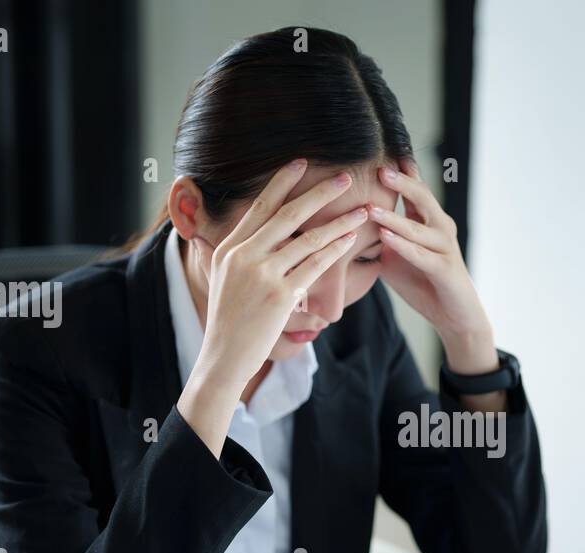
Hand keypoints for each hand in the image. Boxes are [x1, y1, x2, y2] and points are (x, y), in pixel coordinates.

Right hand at [179, 161, 366, 456]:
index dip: (282, 183)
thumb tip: (229, 236)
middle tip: (343, 176)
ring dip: (338, 222)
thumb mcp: (223, 280)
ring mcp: (261, 274)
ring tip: (362, 210)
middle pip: (286, 215)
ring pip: (306, 239)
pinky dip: (334, 251)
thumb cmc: (228, 322)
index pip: (259, 207)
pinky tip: (351, 239)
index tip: (300, 163)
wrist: (223, 357)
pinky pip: (313, 267)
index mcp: (229, 248)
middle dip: (318, 193)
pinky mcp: (279, 296)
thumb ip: (232, 254)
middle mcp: (244, 255)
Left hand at [372, 158, 498, 376]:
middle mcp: (440, 228)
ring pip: (418, 227)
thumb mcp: (395, 255)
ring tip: (370, 207)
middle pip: (422, 198)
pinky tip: (386, 237)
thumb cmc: (423, 282)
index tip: (379, 153)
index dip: (400, 171)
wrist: (453, 315)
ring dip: (393, 217)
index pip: (414, 190)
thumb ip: (379, 237)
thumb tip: (346, 224)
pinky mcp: (446, 269)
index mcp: (427, 221)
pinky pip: (421, 255)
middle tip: (379, 169)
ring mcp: (445, 247)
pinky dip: (403, 246)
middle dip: (401, 183)